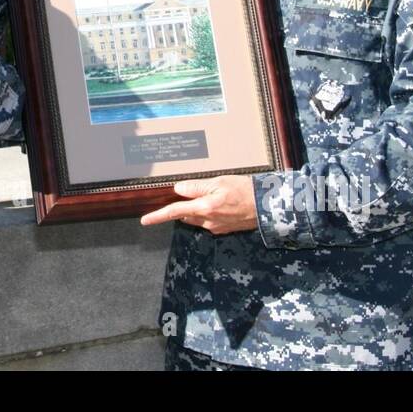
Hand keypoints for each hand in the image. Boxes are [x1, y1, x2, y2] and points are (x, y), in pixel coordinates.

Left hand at [140, 175, 257, 234]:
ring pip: (197, 218)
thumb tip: (178, 189)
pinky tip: (221, 202)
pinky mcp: (224, 229)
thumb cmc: (245, 190)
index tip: (145, 221)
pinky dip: (208, 212)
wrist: (267, 207)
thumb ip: (197, 187)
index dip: (158, 216)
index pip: (175, 212)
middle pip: (186, 215)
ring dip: (197, 208)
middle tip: (191, 193)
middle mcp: (208, 221)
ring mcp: (216, 227)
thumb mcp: (219, 182)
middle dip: (184, 207)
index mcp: (205, 208)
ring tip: (213, 194)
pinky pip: (209, 220)